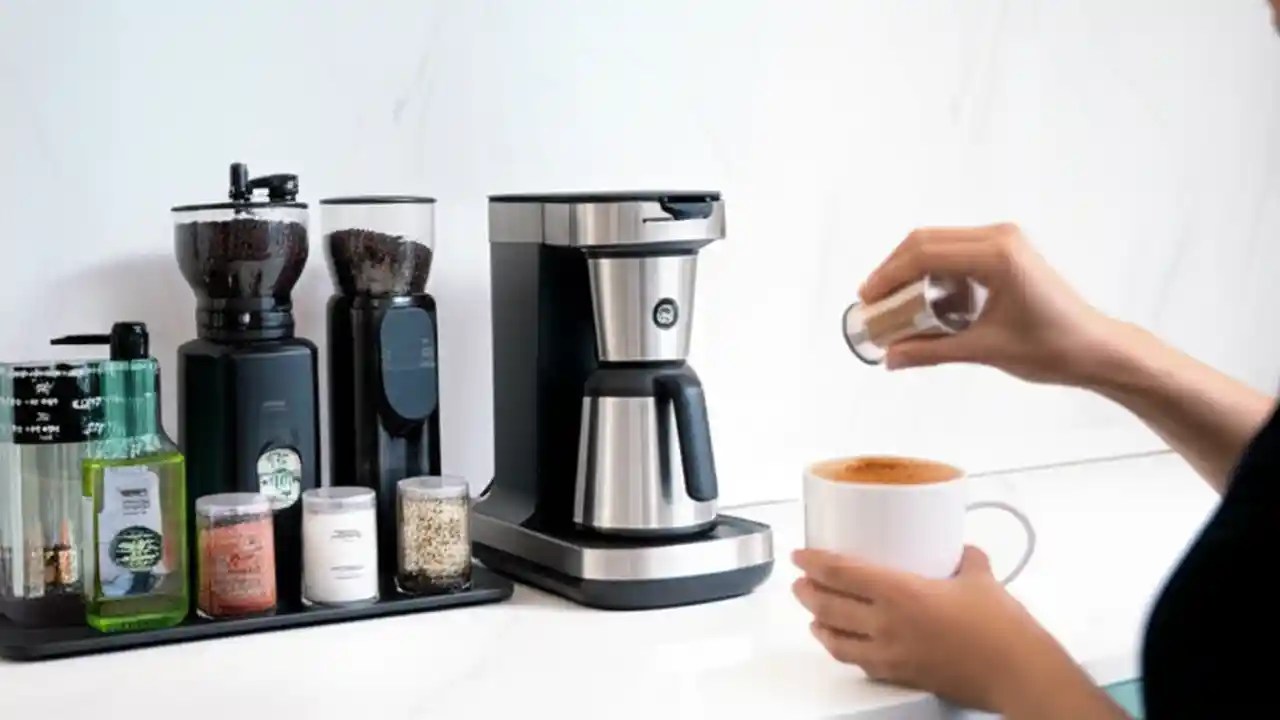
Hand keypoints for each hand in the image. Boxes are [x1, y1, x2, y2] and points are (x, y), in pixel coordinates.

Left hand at [791, 547, 1071, 712]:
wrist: (1017, 672)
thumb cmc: (1001, 629)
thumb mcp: (980, 577)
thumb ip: (964, 558)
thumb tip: (960, 549)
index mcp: (900, 593)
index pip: (841, 573)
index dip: (813, 563)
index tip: (800, 555)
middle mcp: (887, 625)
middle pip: (828, 607)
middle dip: (807, 592)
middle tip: (801, 581)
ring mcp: (891, 654)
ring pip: (837, 640)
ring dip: (819, 624)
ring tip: (813, 614)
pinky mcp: (901, 675)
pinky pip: (860, 663)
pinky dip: (844, 651)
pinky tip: (845, 646)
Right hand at [859, 223, 1118, 385]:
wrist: (1095, 348)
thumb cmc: (1050, 349)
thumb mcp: (983, 351)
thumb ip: (930, 351)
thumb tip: (889, 358)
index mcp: (996, 256)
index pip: (925, 254)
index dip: (888, 275)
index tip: (867, 301)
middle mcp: (999, 238)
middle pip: (926, 241)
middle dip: (894, 271)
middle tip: (873, 302)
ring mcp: (1004, 240)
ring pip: (938, 245)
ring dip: (912, 272)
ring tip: (896, 305)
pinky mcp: (1006, 250)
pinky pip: (956, 253)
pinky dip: (935, 275)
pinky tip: (928, 304)